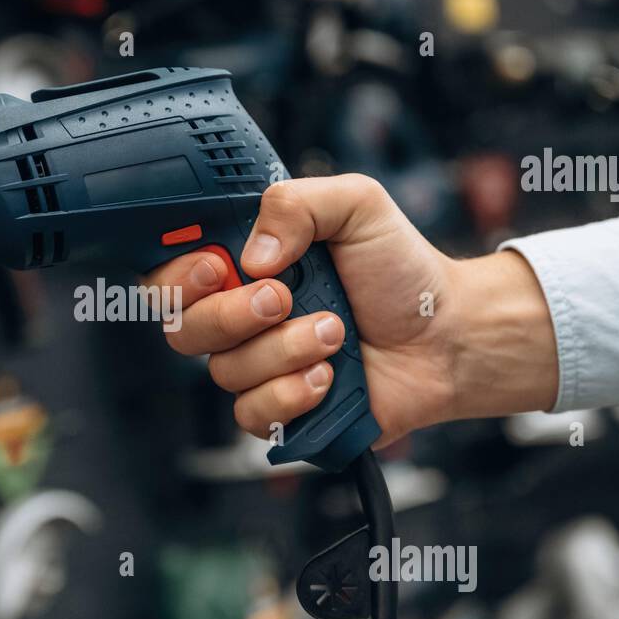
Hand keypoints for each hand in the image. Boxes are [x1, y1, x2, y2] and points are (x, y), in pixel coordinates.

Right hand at [143, 174, 558, 445]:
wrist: (448, 335)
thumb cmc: (402, 271)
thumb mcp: (357, 205)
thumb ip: (297, 203)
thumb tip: (252, 253)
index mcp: (244, 266)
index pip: (169, 274)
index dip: (177, 277)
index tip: (217, 265)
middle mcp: (241, 318)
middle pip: (182, 329)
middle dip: (232, 315)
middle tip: (285, 298)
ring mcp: (259, 368)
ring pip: (224, 373)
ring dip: (284, 351)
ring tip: (336, 334)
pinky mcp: (282, 412)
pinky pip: (252, 415)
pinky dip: (293, 395)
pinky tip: (331, 377)